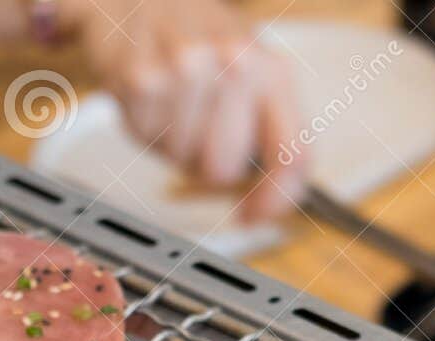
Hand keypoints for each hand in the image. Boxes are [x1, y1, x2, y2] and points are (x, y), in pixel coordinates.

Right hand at [63, 0, 306, 221]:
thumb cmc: (193, 32)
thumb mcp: (247, 65)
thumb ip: (265, 123)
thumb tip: (268, 190)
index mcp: (271, 69)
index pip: (291, 153)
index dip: (275, 199)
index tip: (255, 215)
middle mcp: (236, 65)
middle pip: (224, 170)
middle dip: (205, 164)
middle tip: (196, 127)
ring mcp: (188, 72)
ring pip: (182, 160)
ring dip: (172, 142)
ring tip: (171, 101)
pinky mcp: (143, 79)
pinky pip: (147, 139)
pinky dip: (143, 126)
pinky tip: (149, 94)